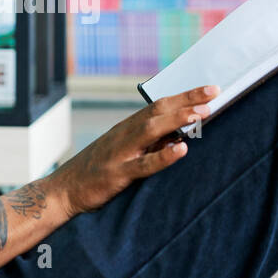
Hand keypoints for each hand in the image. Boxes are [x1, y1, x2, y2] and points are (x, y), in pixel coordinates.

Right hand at [55, 85, 220, 218]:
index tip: (209, 89)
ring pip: (151, 130)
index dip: (185, 96)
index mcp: (129, 127)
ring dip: (176, 120)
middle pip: (159, 110)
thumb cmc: (99, 170)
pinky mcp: (118, 174)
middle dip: (187, 100)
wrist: (65, 189)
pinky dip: (163, 156)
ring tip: (200, 114)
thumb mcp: (126, 151)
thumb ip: (151, 144)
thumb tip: (181, 138)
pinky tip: (181, 150)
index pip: (160, 105)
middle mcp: (126, 133)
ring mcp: (121, 152)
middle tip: (213, 92)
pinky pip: (144, 164)